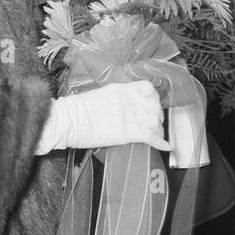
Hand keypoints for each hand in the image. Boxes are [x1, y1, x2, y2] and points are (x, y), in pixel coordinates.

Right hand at [36, 80, 171, 154]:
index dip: (153, 97)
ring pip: (156, 121)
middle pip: (155, 105)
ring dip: (159, 129)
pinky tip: (166, 146)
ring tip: (156, 136)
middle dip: (158, 116)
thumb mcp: (101, 96)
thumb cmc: (77, 110)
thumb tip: (123, 106)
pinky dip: (161, 142)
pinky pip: (152, 136)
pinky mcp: (129, 132)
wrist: (68, 120)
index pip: (148, 88)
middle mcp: (130, 101)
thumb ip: (116, 99)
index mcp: (123, 89)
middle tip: (154, 123)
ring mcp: (131, 116)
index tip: (152, 105)